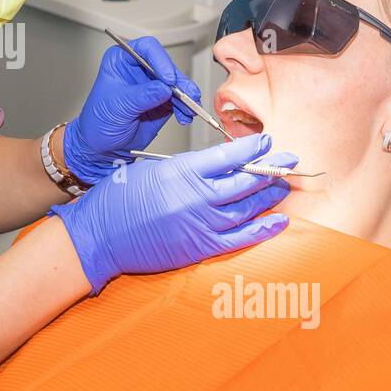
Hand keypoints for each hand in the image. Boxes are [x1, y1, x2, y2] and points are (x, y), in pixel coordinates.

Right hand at [49, 134, 296, 295]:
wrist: (100, 235)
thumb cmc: (119, 200)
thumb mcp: (153, 170)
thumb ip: (187, 168)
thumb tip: (218, 166)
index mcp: (181, 171)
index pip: (229, 156)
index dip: (253, 149)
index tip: (268, 142)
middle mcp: (195, 197)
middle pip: (244, 181)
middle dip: (271, 169)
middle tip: (290, 161)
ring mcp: (199, 224)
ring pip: (246, 208)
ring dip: (268, 196)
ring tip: (283, 186)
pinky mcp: (199, 248)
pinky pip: (239, 239)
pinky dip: (262, 230)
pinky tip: (278, 221)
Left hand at [62, 36, 200, 184]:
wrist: (101, 147)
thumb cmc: (98, 121)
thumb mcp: (118, 106)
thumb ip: (142, 96)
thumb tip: (164, 89)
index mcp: (121, 60)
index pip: (147, 48)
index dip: (160, 60)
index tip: (167, 79)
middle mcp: (139, 69)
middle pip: (167, 66)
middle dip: (179, 81)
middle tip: (186, 95)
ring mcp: (153, 85)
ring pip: (177, 83)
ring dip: (186, 96)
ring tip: (190, 108)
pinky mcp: (163, 102)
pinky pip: (180, 101)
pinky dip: (186, 108)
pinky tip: (185, 116)